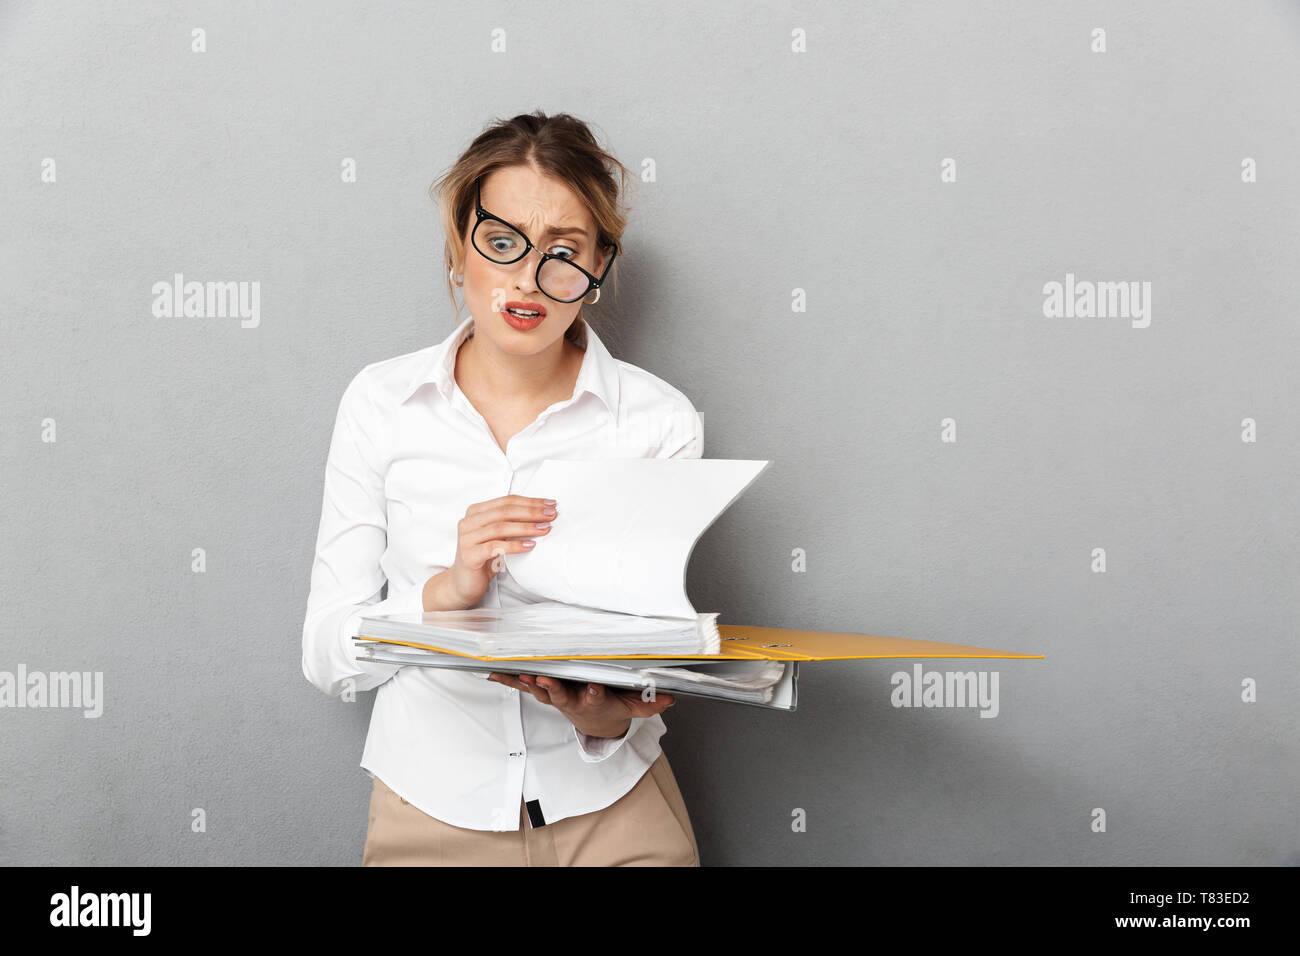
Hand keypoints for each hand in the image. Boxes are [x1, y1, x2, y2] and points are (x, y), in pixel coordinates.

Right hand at [444, 495, 556, 607]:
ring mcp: (466, 538)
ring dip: (526, 527)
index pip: (506, 501)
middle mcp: (468, 522)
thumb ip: (511, 523)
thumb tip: (543, 513)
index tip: (550, 504)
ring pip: (500, 527)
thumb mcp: (498, 537)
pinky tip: (530, 546)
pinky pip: (495, 547)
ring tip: (545, 529)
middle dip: (531, 512)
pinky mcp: (469, 555)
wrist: (463, 584)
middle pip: (505, 512)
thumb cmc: (484, 558)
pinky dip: (515, 545)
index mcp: (476, 512)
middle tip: (551, 515)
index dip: (530, 501)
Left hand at [486, 673, 675, 738]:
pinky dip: (510, 680)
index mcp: (595, 701)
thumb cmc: (613, 706)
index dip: (594, 694)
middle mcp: (573, 701)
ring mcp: (557, 697)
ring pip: (541, 691)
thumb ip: (650, 703)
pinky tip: (495, 672)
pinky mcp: (545, 692)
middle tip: (544, 681)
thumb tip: (670, 698)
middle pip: (562, 696)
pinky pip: (525, 686)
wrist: (596, 723)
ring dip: (528, 685)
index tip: (594, 687)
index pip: (596, 698)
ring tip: (518, 676)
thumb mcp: (634, 707)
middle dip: (552, 689)